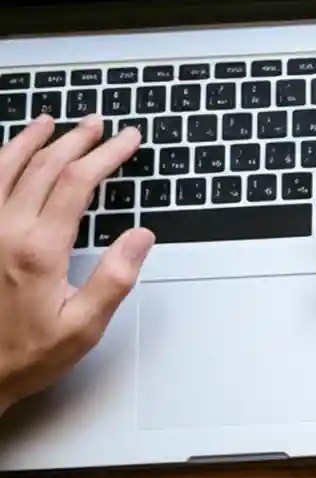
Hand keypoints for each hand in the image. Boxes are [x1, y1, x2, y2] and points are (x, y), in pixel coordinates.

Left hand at [0, 115, 153, 414]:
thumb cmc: (23, 355)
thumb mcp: (82, 328)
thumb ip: (114, 279)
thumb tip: (141, 236)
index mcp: (38, 250)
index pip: (78, 182)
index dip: (106, 154)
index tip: (126, 140)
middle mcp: (5, 231)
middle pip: (43, 166)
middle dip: (75, 139)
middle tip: (98, 125)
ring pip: (3, 167)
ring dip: (29, 139)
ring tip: (48, 122)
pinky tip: (5, 156)